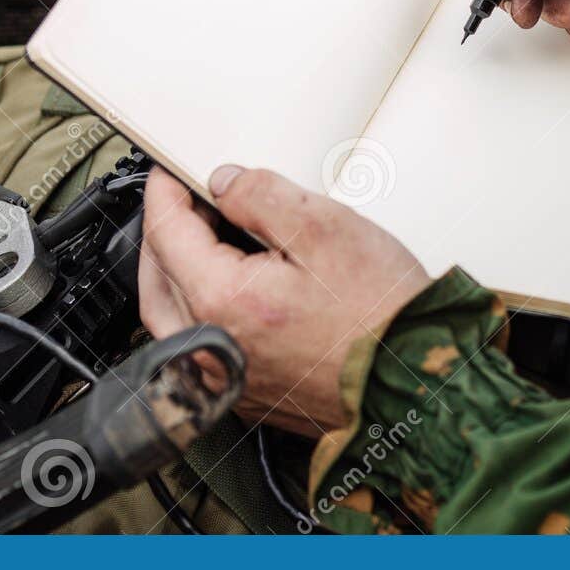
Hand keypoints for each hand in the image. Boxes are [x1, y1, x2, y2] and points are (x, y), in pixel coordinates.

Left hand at [138, 165, 431, 436]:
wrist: (413, 384)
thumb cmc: (383, 317)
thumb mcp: (329, 229)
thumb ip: (264, 196)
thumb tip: (226, 183)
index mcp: (223, 302)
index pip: (166, 234)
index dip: (166, 192)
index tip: (171, 173)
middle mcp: (211, 349)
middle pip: (156, 278)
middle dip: (165, 231)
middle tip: (189, 201)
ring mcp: (224, 380)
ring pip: (169, 317)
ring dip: (173, 273)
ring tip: (202, 240)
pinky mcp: (243, 396)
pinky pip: (196, 345)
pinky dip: (197, 309)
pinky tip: (229, 288)